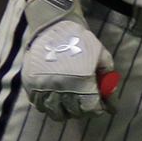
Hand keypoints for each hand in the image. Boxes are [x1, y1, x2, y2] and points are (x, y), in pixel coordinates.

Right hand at [20, 0, 118, 120]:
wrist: (53, 26)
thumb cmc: (80, 40)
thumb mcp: (101, 56)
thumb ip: (107, 80)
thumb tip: (110, 102)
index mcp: (82, 83)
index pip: (91, 109)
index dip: (98, 108)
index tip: (99, 105)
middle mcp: (62, 89)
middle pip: (74, 113)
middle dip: (82, 109)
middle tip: (84, 102)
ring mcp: (44, 89)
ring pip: (55, 113)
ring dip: (64, 111)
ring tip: (68, 102)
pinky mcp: (31, 86)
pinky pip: (39, 106)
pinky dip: (47, 105)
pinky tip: (54, 97)